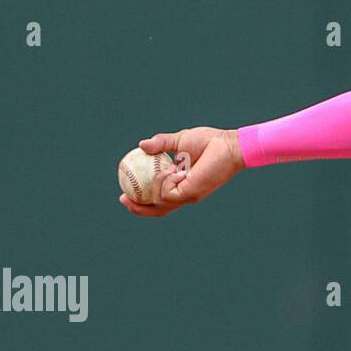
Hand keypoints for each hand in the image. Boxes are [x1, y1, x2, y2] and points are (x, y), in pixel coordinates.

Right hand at [119, 127, 244, 217]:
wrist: (227, 144)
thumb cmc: (208, 141)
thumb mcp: (179, 140)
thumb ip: (161, 143)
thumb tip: (142, 145)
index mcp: (181, 184)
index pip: (159, 200)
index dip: (141, 202)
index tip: (124, 193)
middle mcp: (185, 193)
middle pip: (158, 211)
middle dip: (138, 209)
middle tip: (123, 198)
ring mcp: (189, 195)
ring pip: (161, 201)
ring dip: (157, 185)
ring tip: (167, 168)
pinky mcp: (192, 193)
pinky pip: (169, 193)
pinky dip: (166, 182)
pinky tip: (174, 169)